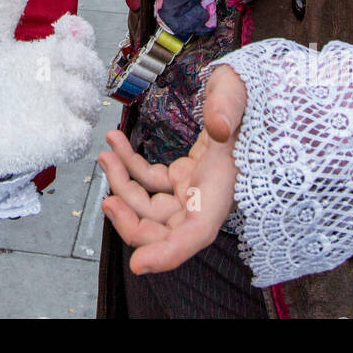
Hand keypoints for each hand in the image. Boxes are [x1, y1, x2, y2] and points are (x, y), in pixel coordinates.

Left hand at [0, 0, 103, 181]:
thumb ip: (2, 12)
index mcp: (51, 56)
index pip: (80, 39)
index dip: (80, 31)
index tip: (64, 24)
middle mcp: (62, 84)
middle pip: (92, 70)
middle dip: (86, 59)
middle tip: (66, 51)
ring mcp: (60, 115)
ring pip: (92, 105)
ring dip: (86, 92)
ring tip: (66, 84)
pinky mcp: (53, 144)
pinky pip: (79, 141)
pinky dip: (82, 132)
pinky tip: (69, 121)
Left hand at [98, 65, 247, 274]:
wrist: (248, 87)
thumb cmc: (247, 92)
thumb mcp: (236, 92)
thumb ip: (227, 107)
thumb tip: (218, 126)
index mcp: (223, 185)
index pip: (197, 233)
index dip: (168, 253)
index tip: (137, 264)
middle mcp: (207, 195)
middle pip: (166, 230)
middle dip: (131, 221)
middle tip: (105, 200)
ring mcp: (195, 188)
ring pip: (151, 206)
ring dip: (122, 186)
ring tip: (105, 154)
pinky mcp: (185, 175)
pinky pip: (151, 182)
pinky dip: (129, 167)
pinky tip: (116, 143)